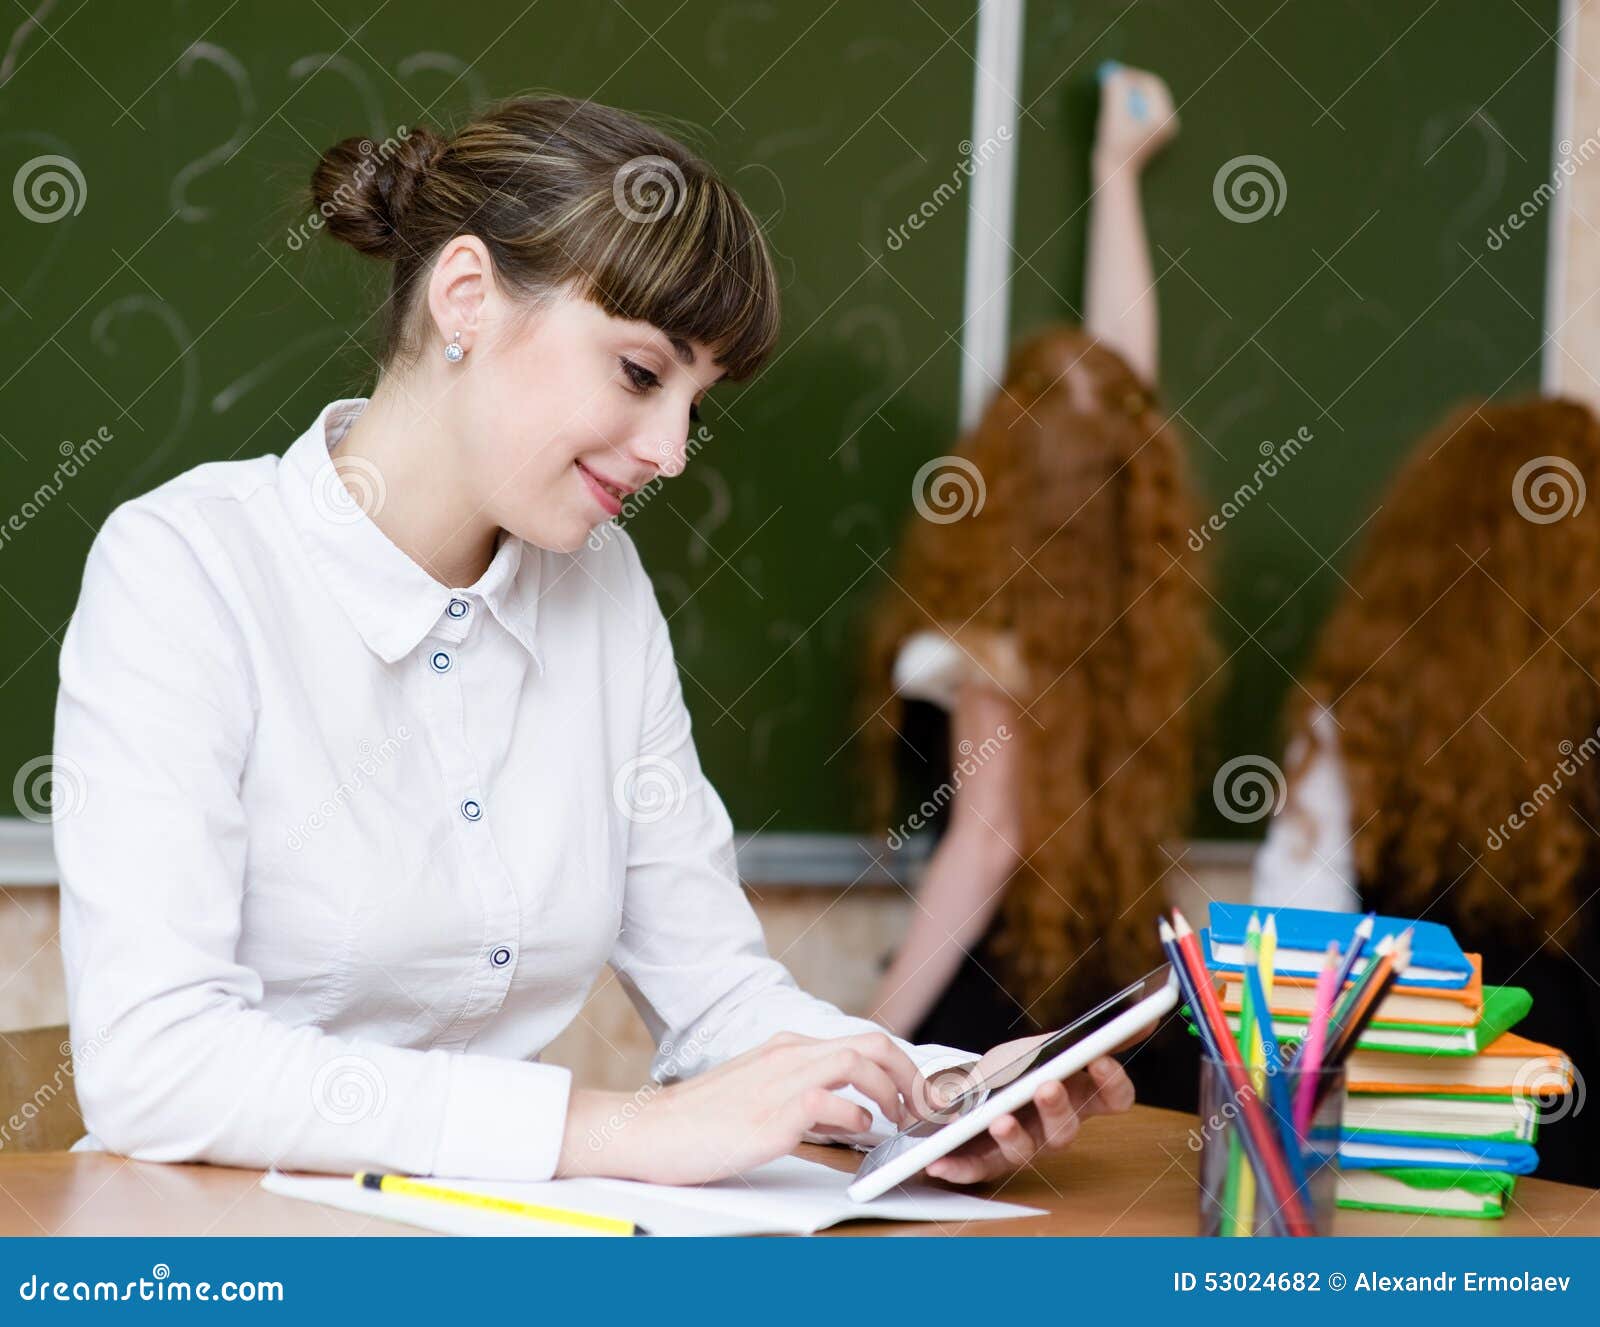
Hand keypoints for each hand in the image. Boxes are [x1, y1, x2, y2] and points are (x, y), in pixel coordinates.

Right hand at [557, 1031, 925, 1183]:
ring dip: (894, 1092)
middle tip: (924, 1109)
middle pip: (874, 1043)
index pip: (862, 1042)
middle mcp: (789, 1053)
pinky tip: (860, 1134)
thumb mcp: (758, 1097)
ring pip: (862, 1061)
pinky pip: (833, 1101)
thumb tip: (851, 1115)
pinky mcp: (772, 1112)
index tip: (918, 1096)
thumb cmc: (698, 1122)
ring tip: (902, 1122)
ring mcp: (781, 1079)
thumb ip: (804, 1098)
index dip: (901, 1067)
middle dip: (912, 1075)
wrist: (646, 1129)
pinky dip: (858, 1116)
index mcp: (787, 1048)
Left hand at [921, 1055, 1134, 1184]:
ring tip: (998, 1119)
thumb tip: (1142, 1012)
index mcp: (1078, 1098)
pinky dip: (959, 1167)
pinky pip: (975, 1169)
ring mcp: (1022, 1147)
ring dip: (1014, 1136)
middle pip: (1067, 1129)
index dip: (1112, 1083)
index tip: (1099, 1057)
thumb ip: (1087, 1036)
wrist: (965, 1095)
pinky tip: (940, 1161)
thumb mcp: (1040, 1047)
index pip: (1113, 1099)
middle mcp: (1054, 1128)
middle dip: (1058, 1108)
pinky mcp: (986, 1162)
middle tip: (1047, 1085)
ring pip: (1026, 1151)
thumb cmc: (1012, 1071)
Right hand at [1093, 64, 1177, 174]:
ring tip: (1110, 106)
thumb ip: (1115, 90)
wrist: (1114, 178)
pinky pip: (1140, 113)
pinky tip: (1114, 119)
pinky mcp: (1150, 135)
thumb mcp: (1113, 115)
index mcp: (1162, 116)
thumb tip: (1113, 72)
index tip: (1112, 74)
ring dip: (1125, 98)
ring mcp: (1159, 130)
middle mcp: (1166, 122)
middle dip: (1128, 86)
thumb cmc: (1114, 149)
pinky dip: (1127, 109)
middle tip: (1109, 81)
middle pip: (1148, 92)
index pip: (1150, 84)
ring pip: (1142, 102)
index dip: (1130, 76)